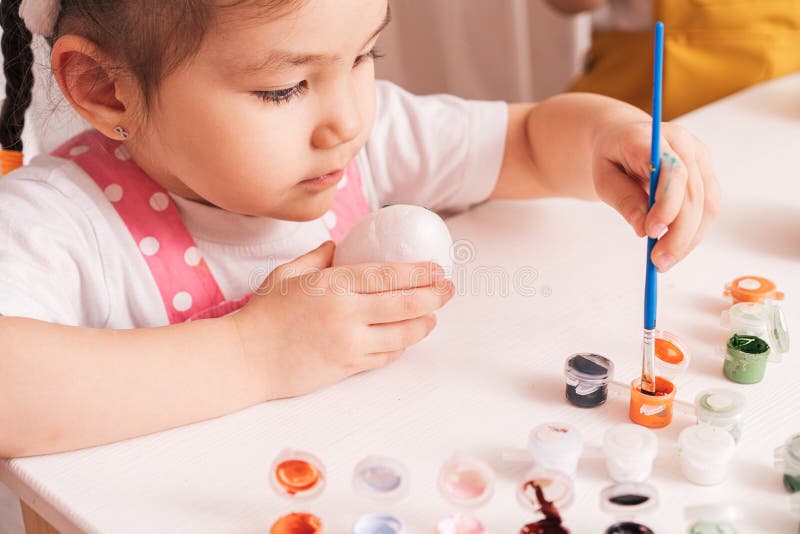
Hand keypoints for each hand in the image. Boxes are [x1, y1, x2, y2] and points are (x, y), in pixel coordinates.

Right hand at [230, 241, 454, 398]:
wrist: (244, 359)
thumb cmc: (262, 315)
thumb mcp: (286, 274)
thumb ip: (316, 258)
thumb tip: (337, 246)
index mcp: (333, 285)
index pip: (388, 275)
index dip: (419, 272)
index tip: (437, 269)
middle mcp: (346, 314)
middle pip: (405, 304)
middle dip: (434, 296)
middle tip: (448, 290)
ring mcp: (349, 344)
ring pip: (402, 334)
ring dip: (424, 324)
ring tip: (433, 316)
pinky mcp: (347, 368)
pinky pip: (385, 356)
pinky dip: (400, 346)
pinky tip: (406, 337)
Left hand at [593, 121, 719, 271]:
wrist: (625, 139)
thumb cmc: (612, 158)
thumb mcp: (603, 176)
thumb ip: (623, 198)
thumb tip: (642, 227)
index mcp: (654, 138)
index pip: (673, 172)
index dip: (667, 205)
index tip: (650, 233)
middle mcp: (685, 144)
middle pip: (693, 193)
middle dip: (678, 233)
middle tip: (658, 262)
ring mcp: (701, 158)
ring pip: (708, 204)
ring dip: (689, 238)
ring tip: (665, 261)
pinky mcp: (707, 173)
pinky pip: (710, 208)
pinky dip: (695, 233)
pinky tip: (676, 247)